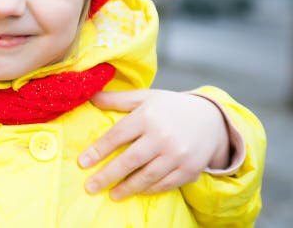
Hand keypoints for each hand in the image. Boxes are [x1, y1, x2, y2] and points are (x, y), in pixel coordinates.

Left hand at [78, 89, 228, 199]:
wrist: (211, 119)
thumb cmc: (170, 108)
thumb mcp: (146, 97)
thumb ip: (118, 99)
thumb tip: (91, 97)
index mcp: (148, 116)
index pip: (117, 135)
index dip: (98, 150)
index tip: (82, 163)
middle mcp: (163, 136)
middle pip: (130, 159)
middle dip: (107, 175)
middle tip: (90, 187)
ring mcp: (178, 154)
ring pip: (147, 176)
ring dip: (127, 188)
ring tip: (112, 194)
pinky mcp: (190, 169)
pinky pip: (165, 184)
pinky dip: (148, 190)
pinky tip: (136, 191)